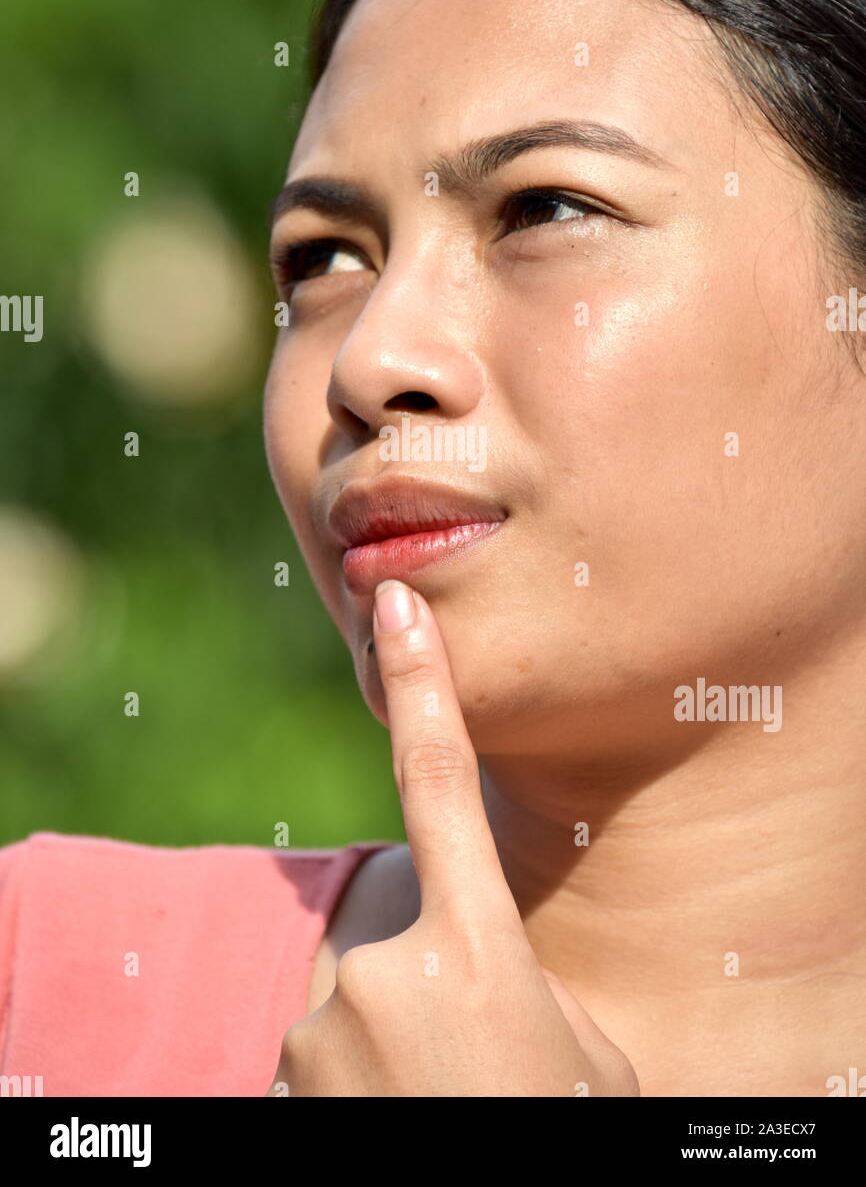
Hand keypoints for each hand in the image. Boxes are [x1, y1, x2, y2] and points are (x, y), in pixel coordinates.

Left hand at [269, 579, 638, 1097]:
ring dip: (390, 1032)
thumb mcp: (575, 1046)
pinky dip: (352, 1069)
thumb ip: (520, 975)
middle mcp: (388, 967)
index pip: (441, 781)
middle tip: (472, 1053)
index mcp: (478, 944)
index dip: (421, 687)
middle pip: (398, 921)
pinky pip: (322, 1041)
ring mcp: (325, 1021)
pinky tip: (397, 1105)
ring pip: (357, 988)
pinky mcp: (285, 1068)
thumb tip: (476, 960)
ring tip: (439, 1091)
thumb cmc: (554, 1118)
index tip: (393, 608)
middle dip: (428, 971)